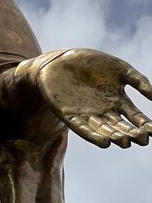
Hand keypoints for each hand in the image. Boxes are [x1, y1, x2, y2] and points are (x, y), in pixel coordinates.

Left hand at [36, 48, 151, 147]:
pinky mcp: (70, 116)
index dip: (145, 125)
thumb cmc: (90, 63)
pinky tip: (105, 143)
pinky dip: (94, 136)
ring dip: (115, 136)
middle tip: (141, 139)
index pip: (136, 118)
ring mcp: (87, 115)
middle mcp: (104, 111)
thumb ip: (138, 80)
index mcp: (118, 101)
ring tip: (125, 141)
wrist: (58, 60)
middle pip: (122, 127)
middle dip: (132, 134)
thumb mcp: (119, 68)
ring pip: (104, 130)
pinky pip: (83, 129)